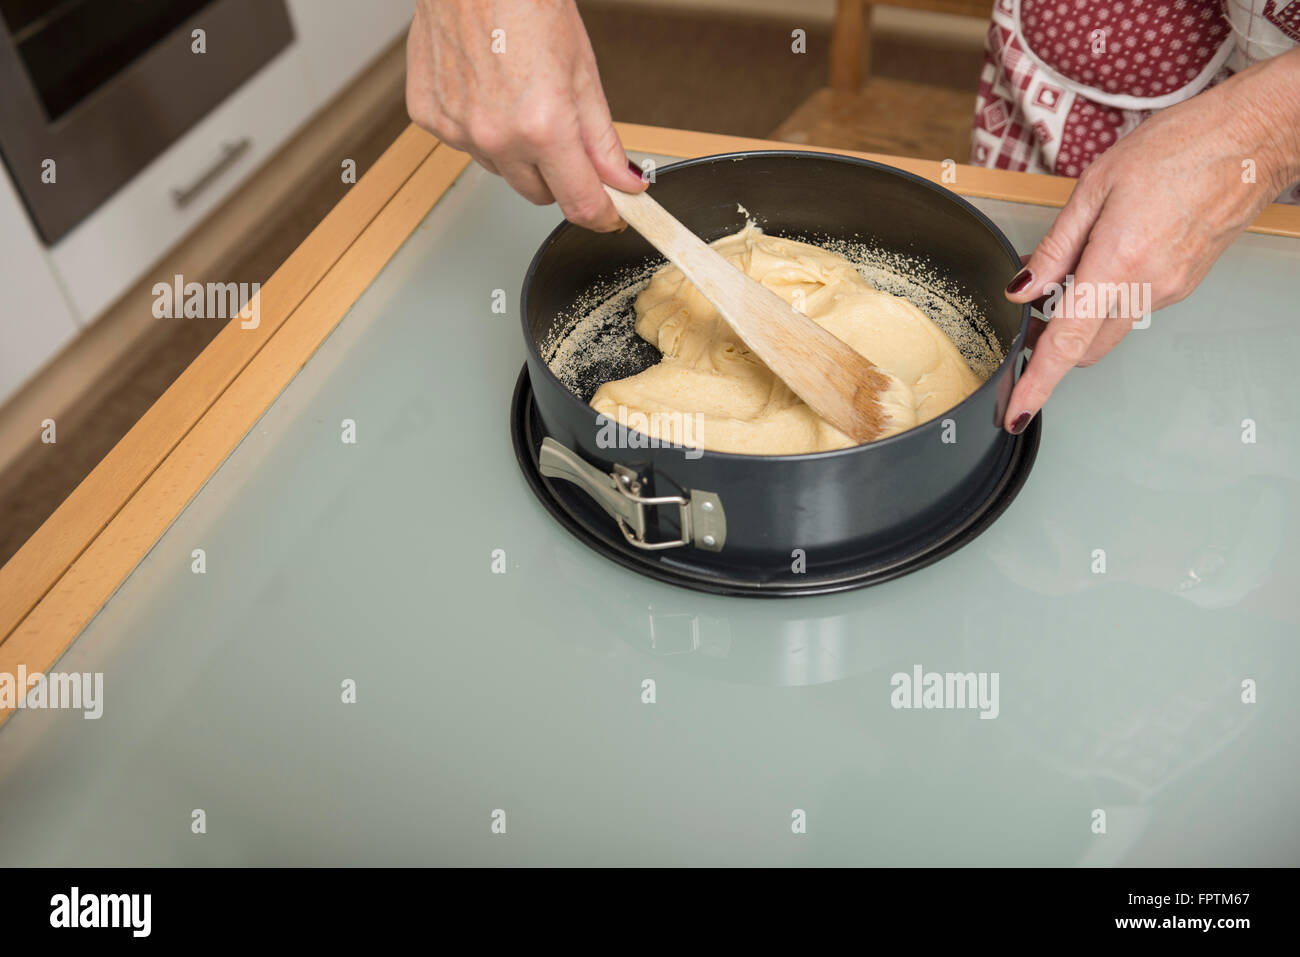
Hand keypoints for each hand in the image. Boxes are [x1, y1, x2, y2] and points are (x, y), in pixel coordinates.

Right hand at [405, 0, 644, 230]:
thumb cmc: (525, 4)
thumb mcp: (582, 74)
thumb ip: (602, 140)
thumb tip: (623, 181)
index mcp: (542, 127)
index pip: (579, 203)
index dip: (601, 213)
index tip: (610, 212)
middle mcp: (496, 136)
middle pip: (539, 194)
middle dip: (558, 174)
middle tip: (562, 132)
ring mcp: (457, 130)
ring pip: (501, 170)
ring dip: (516, 151)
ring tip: (518, 96)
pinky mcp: (429, 118)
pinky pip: (465, 144)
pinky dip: (479, 128)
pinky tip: (485, 89)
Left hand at [1001, 48, 1299, 432]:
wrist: (1252, 140)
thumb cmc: (1180, 147)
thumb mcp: (1096, 186)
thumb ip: (1055, 246)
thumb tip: (1022, 287)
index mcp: (1117, 265)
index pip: (1065, 343)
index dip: (1035, 384)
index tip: (1015, 412)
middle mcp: (1147, 288)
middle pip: (1084, 348)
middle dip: (1051, 344)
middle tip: (1028, 311)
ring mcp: (1170, 290)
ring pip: (1109, 330)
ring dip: (1081, 318)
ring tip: (1070, 266)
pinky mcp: (1183, 284)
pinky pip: (1133, 307)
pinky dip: (1108, 298)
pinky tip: (1104, 257)